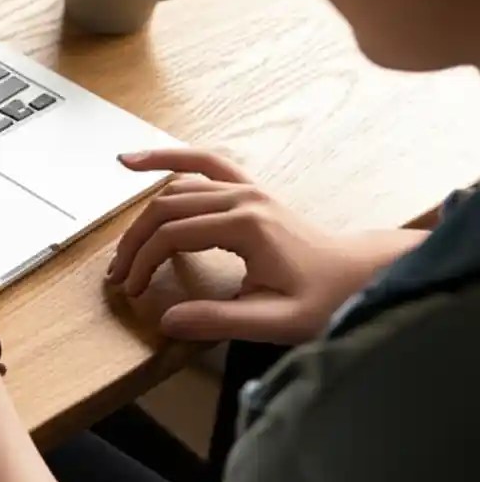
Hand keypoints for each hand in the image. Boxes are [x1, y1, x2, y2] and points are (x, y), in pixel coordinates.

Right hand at [109, 149, 424, 343]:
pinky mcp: (248, 190)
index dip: (145, 263)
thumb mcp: (276, 322)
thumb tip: (167, 321)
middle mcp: (243, 197)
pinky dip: (167, 159)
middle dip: (135, 243)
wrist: (360, 276)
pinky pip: (202, 163)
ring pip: (176, 189)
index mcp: (247, 225)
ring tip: (121, 246)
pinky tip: (136, 161)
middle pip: (166, 209)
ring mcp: (246, 188)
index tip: (133, 291)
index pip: (174, 236)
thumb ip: (219, 322)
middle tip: (120, 277)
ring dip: (142, 215)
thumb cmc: (325, 299)